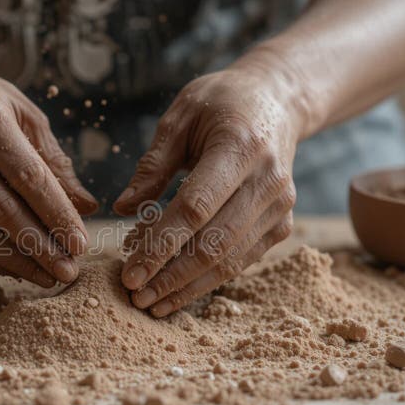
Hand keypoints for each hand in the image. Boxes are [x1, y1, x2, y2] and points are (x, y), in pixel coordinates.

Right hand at [0, 62, 96, 286]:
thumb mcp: (22, 116)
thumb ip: (53, 161)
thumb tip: (88, 207)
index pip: (27, 176)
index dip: (56, 214)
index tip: (81, 244)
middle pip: (1, 209)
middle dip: (40, 247)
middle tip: (69, 272)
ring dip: (17, 262)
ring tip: (48, 277)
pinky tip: (17, 268)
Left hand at [114, 69, 296, 316]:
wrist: (277, 101)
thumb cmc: (221, 103)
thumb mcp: (181, 116)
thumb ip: (153, 164)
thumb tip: (122, 208)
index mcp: (240, 148)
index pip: (195, 208)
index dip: (160, 245)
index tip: (130, 271)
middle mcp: (267, 181)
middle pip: (214, 243)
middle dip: (171, 276)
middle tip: (135, 296)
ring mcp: (279, 206)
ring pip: (231, 260)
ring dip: (189, 286)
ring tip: (153, 303)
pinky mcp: (281, 223)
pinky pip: (243, 260)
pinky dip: (210, 279)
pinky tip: (179, 291)